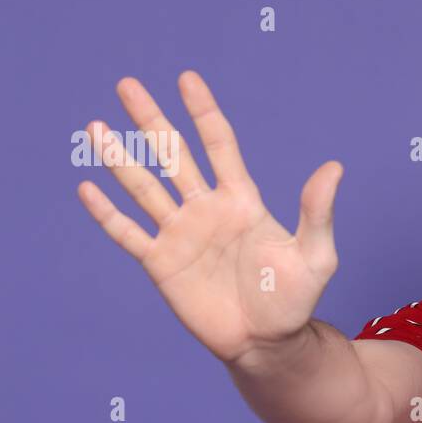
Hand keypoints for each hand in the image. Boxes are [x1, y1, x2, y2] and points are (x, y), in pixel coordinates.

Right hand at [77, 71, 343, 364]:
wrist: (266, 343)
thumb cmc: (294, 299)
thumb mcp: (315, 255)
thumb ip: (316, 212)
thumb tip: (334, 167)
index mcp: (241, 201)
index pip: (219, 146)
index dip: (203, 112)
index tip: (187, 79)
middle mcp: (206, 210)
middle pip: (173, 156)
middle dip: (151, 120)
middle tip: (128, 84)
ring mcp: (180, 235)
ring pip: (144, 188)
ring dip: (120, 158)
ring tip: (96, 127)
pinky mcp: (161, 264)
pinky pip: (129, 233)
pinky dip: (107, 213)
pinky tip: (87, 188)